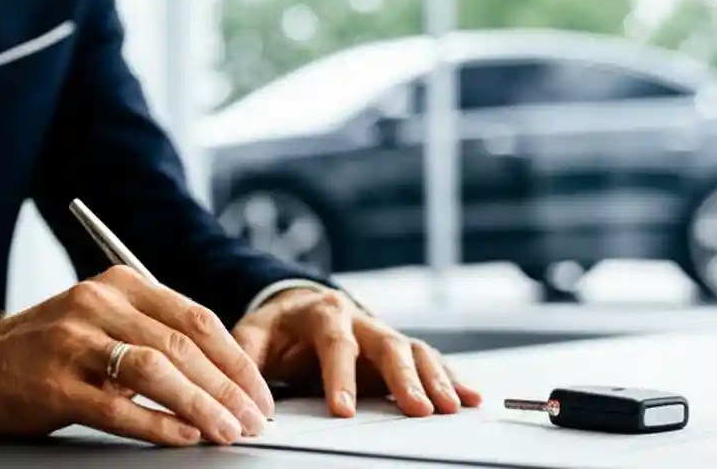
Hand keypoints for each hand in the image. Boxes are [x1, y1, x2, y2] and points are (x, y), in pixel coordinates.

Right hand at [0, 265, 273, 445]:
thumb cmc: (49, 347)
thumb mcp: (104, 321)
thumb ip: (155, 334)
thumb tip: (224, 375)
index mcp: (122, 283)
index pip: (198, 318)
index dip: (236, 359)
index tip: (259, 391)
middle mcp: (100, 303)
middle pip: (184, 345)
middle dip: (228, 387)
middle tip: (254, 417)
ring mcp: (75, 340)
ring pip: (156, 371)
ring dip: (201, 405)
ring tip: (227, 430)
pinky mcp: (54, 381)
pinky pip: (117, 406)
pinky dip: (157, 423)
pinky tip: (182, 437)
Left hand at [232, 288, 481, 416]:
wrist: (299, 305)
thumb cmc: (277, 326)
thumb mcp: (252, 334)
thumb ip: (247, 359)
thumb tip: (246, 396)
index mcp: (323, 313)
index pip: (334, 343)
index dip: (340, 376)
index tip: (344, 410)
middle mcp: (360, 319)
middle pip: (388, 345)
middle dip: (405, 378)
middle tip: (418, 409)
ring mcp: (383, 333)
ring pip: (415, 351)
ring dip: (436, 379)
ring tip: (452, 406)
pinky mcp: (397, 349)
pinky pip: (429, 360)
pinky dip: (451, 377)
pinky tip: (469, 396)